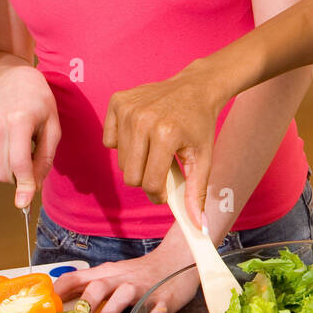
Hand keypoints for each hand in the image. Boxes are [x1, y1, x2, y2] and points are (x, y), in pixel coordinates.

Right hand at [0, 64, 60, 208]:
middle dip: (18, 176)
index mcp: (19, 120)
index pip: (19, 163)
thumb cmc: (39, 103)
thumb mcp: (53, 128)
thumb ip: (45, 159)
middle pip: (2, 171)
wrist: (13, 79)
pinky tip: (5, 136)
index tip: (24, 203)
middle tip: (30, 160)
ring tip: (18, 140)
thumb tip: (33, 187)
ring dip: (8, 163)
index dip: (24, 185)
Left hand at [52, 241, 197, 312]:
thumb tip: (62, 298)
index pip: (77, 277)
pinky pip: (157, 308)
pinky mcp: (163, 297)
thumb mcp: (114, 273)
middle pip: (98, 285)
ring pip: (123, 295)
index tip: (47, 309)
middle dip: (84, 303)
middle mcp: (122, 278)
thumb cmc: (142, 271)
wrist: (178, 258)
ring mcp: (143, 287)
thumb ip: (90, 285)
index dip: (60, 292)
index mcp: (108, 273)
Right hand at [103, 59, 224, 224]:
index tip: (166, 190)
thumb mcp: (203, 158)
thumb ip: (197, 192)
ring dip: (137, 161)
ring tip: (155, 147)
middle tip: (162, 166)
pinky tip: (142, 132)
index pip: (149, 183)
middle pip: (131, 175)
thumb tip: (197, 225)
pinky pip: (109, 140)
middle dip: (146, 178)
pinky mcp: (117, 102)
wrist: (196, 87)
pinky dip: (123, 143)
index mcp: (166, 134)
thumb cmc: (200, 124)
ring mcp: (127, 109)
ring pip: (120, 161)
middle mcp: (143, 120)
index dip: (158, 193)